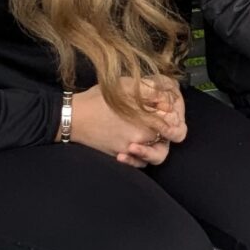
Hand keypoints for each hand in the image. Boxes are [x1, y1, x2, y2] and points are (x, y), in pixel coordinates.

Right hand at [68, 80, 183, 167]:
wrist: (73, 117)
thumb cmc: (99, 99)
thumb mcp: (126, 86)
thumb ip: (152, 91)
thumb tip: (167, 98)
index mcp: (147, 120)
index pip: (175, 126)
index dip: (176, 117)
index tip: (170, 111)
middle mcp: (142, 138)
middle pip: (168, 141)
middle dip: (169, 131)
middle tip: (163, 121)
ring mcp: (131, 149)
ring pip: (156, 154)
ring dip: (155, 145)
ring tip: (150, 134)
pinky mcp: (120, 156)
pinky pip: (139, 163)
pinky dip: (140, 157)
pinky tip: (134, 147)